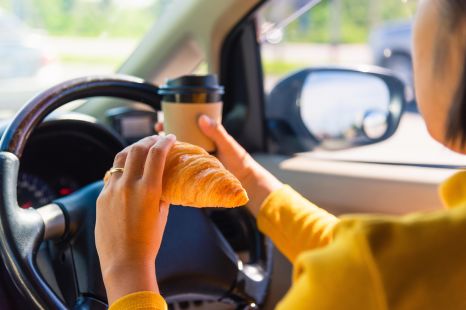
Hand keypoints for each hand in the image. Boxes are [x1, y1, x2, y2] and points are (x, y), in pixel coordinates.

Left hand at [95, 134, 175, 303]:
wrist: (124, 261)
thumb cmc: (148, 242)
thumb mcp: (162, 214)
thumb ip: (162, 192)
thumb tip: (163, 179)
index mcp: (148, 189)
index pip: (156, 154)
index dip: (165, 142)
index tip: (170, 138)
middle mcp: (128, 185)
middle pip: (137, 149)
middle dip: (149, 140)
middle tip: (157, 139)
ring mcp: (111, 190)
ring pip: (120, 157)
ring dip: (133, 148)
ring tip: (141, 148)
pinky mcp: (101, 197)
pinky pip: (111, 174)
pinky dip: (122, 166)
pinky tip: (127, 169)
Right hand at [156, 116, 281, 215]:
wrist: (245, 182)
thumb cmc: (239, 162)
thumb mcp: (228, 145)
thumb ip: (217, 132)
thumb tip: (202, 118)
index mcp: (203, 138)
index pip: (182, 128)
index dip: (169, 123)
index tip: (160, 121)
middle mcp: (195, 150)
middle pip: (173, 141)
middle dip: (160, 138)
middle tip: (153, 135)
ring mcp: (192, 163)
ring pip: (173, 156)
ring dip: (161, 154)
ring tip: (150, 151)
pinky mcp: (191, 176)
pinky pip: (177, 170)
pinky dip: (167, 168)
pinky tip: (157, 169)